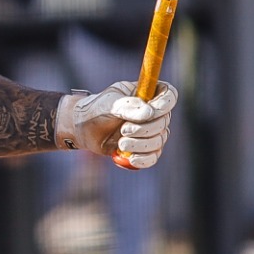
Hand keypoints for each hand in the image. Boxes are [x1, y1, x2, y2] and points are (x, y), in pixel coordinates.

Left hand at [56, 80, 176, 167]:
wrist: (85, 128)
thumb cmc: (98, 109)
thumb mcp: (110, 103)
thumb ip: (128, 106)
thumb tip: (150, 113)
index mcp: (148, 94)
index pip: (169, 95)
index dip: (165, 104)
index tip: (153, 111)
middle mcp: (154, 113)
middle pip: (164, 122)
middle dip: (144, 129)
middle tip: (124, 130)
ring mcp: (151, 132)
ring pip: (158, 141)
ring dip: (140, 145)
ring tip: (120, 143)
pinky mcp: (144, 148)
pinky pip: (152, 157)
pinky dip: (143, 160)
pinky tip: (131, 159)